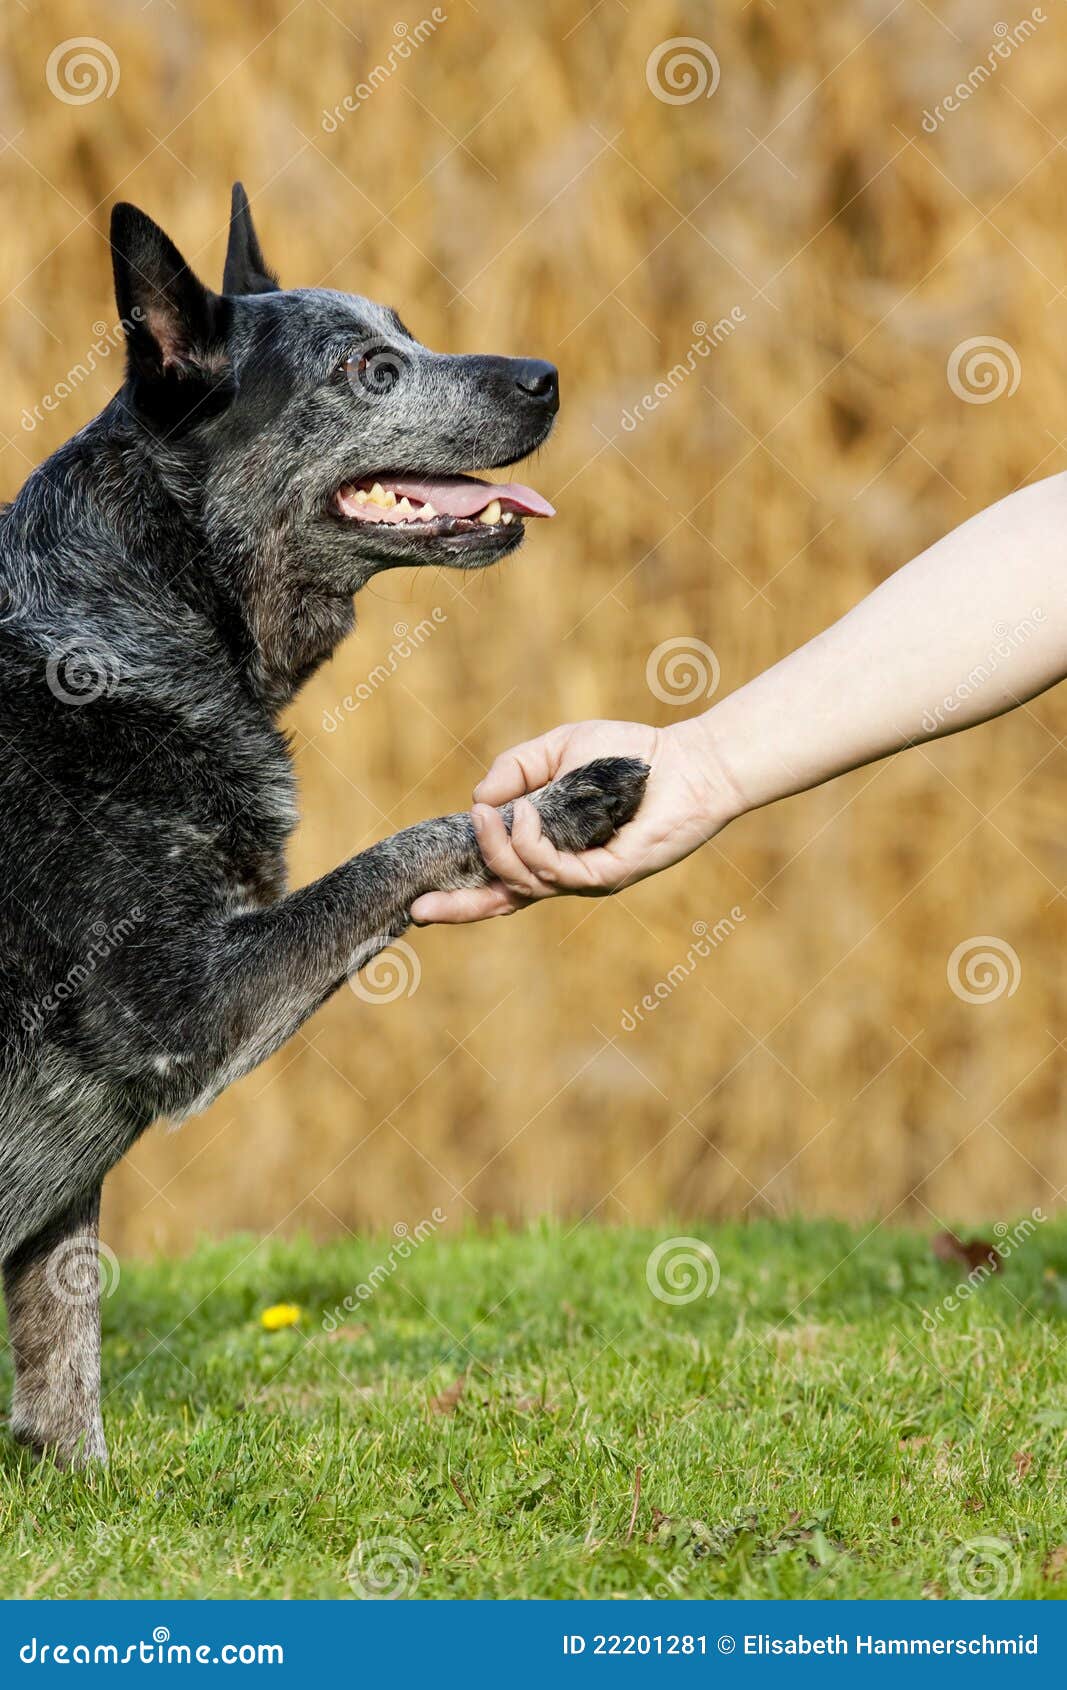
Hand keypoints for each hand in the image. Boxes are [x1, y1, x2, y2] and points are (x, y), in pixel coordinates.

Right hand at [410, 716, 738, 923]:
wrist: (687, 760)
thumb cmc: (626, 753)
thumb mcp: (557, 750)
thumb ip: (515, 769)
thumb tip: (477, 800)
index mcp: (548, 847)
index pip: (499, 877)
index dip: (461, 890)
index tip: (420, 897)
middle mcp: (564, 871)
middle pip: (504, 900)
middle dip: (460, 908)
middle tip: (421, 907)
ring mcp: (586, 878)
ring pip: (524, 882)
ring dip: (498, 850)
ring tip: (486, 815)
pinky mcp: (609, 876)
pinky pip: (557, 871)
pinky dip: (532, 846)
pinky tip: (525, 815)